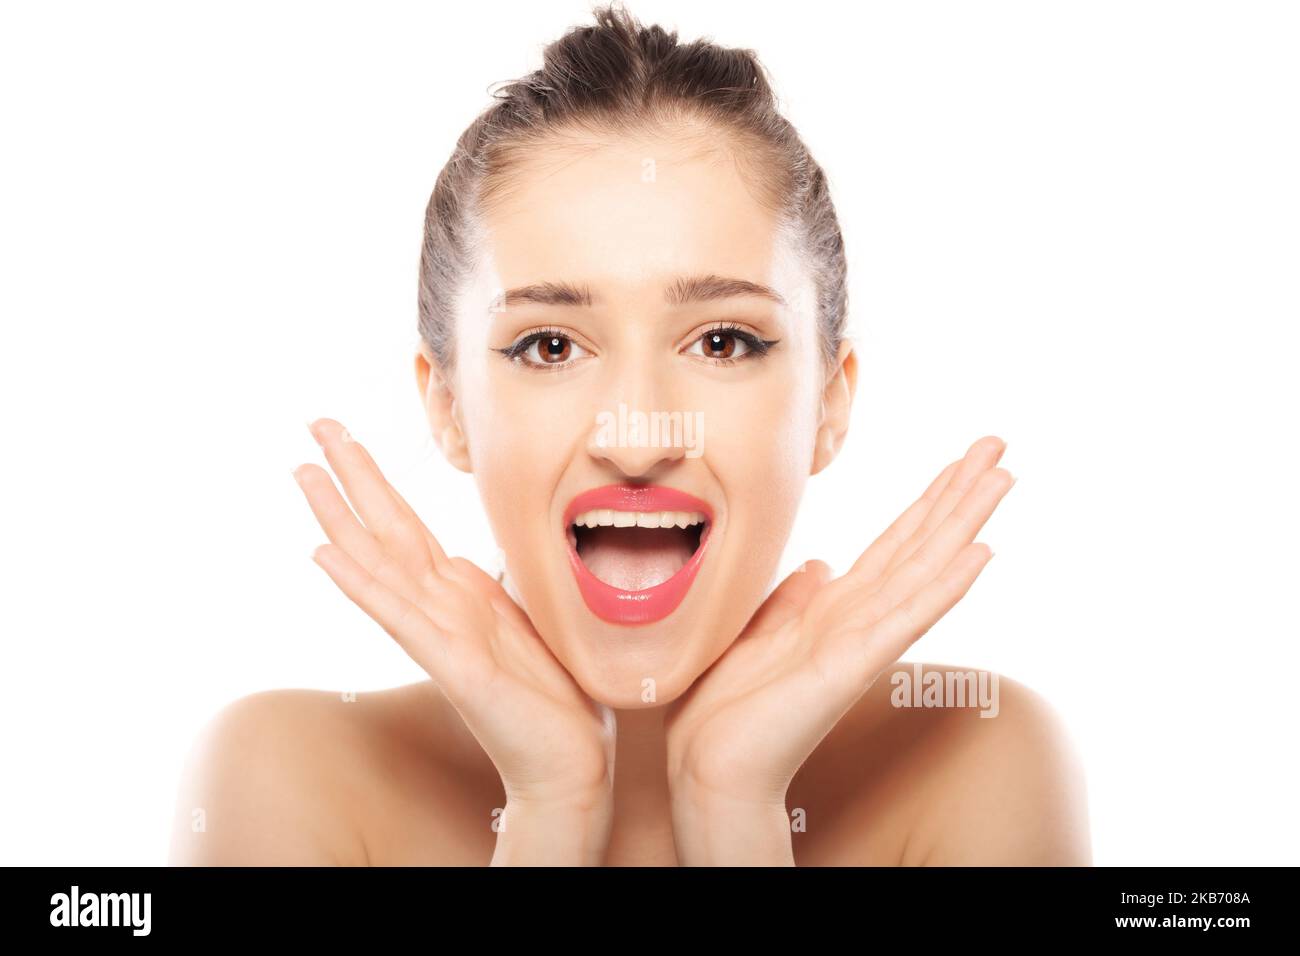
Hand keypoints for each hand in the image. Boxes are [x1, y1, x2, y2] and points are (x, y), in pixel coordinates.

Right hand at [293, 419, 614, 862]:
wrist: (569, 755)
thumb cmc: (548, 689)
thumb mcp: (526, 613)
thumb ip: (502, 578)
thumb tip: (499, 542)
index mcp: (459, 589)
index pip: (406, 524)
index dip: (375, 478)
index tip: (344, 435)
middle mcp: (441, 603)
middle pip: (385, 527)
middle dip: (350, 474)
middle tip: (313, 422)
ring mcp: (441, 632)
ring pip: (379, 563)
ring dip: (340, 516)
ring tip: (304, 471)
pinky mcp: (453, 664)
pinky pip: (400, 616)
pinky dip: (361, 584)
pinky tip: (324, 553)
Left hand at [664, 436, 1013, 862]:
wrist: (712, 762)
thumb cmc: (732, 705)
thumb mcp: (759, 631)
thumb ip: (794, 597)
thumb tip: (820, 564)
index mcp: (837, 608)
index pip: (894, 543)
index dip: (928, 500)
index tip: (961, 460)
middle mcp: (860, 618)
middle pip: (920, 543)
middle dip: (959, 492)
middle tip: (997, 444)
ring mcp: (863, 640)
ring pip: (925, 567)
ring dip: (965, 521)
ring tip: (1003, 475)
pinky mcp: (853, 664)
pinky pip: (907, 616)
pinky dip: (945, 585)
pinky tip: (981, 553)